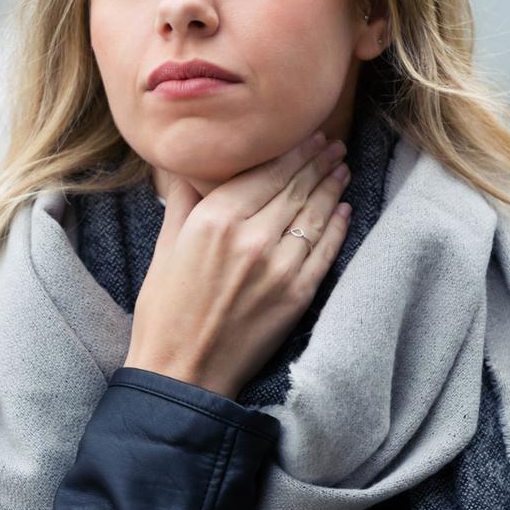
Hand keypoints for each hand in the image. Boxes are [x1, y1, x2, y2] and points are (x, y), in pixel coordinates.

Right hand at [122, 130, 352, 399]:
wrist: (182, 373)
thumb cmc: (164, 311)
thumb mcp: (165, 247)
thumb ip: (184, 201)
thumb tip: (189, 166)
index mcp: (214, 219)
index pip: (265, 172)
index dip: (293, 151)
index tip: (309, 137)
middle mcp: (251, 237)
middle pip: (295, 187)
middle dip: (318, 162)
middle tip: (334, 146)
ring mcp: (279, 267)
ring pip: (315, 214)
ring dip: (332, 187)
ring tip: (342, 169)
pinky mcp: (297, 295)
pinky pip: (325, 251)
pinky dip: (337, 226)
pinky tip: (344, 210)